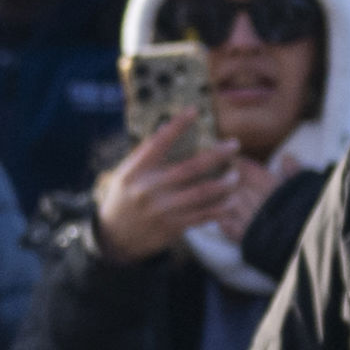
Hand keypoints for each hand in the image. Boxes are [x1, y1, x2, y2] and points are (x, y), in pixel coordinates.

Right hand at [91, 112, 249, 263]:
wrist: (114, 239)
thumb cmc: (123, 200)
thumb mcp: (125, 176)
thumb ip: (145, 156)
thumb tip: (167, 127)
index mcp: (135, 173)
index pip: (158, 143)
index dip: (177, 125)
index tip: (195, 111)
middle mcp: (149, 190)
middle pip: (191, 168)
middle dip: (218, 154)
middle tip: (234, 144)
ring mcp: (162, 210)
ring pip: (204, 192)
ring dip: (226, 182)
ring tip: (236, 175)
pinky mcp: (173, 226)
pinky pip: (205, 214)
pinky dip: (222, 206)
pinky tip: (231, 199)